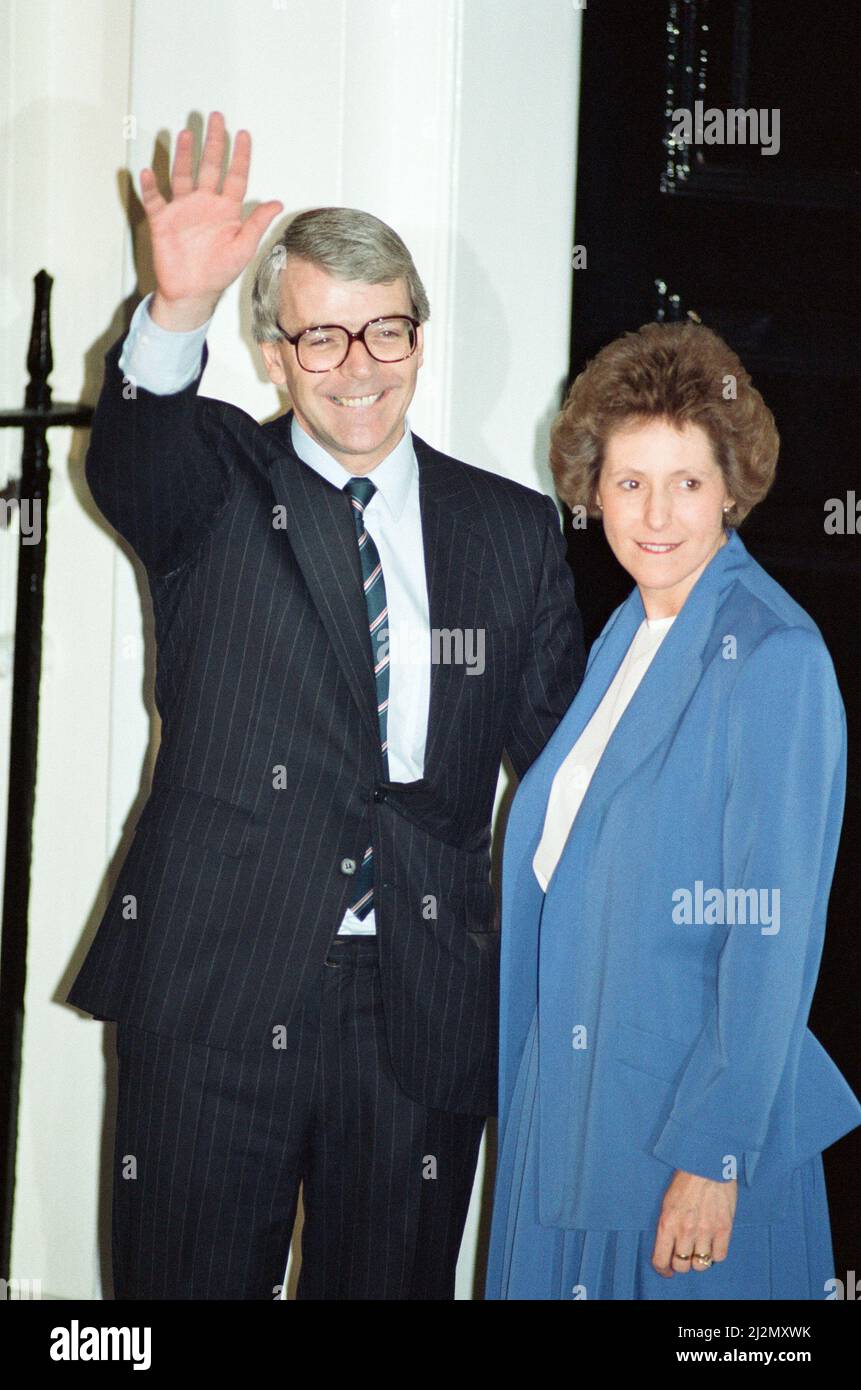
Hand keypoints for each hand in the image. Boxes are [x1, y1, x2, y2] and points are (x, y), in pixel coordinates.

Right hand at [139, 110, 283, 329]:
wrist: (192, 292)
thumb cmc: (218, 272)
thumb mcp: (244, 248)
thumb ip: (257, 223)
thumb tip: (276, 202)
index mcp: (226, 210)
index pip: (235, 176)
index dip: (240, 156)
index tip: (244, 134)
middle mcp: (205, 204)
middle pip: (209, 167)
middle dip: (213, 143)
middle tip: (216, 118)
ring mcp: (183, 210)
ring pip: (182, 175)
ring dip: (183, 155)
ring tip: (186, 134)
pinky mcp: (163, 220)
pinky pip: (155, 199)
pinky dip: (150, 186)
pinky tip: (148, 172)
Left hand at [651, 1169, 736, 1276]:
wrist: (707, 1164)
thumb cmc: (685, 1180)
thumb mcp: (667, 1202)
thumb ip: (668, 1226)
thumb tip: (669, 1247)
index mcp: (667, 1223)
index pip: (661, 1260)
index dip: (662, 1269)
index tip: (666, 1269)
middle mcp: (686, 1230)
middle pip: (682, 1266)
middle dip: (681, 1264)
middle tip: (684, 1255)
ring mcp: (706, 1231)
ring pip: (700, 1265)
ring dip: (699, 1260)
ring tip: (700, 1248)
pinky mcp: (724, 1229)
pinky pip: (719, 1256)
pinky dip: (716, 1254)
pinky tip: (713, 1243)